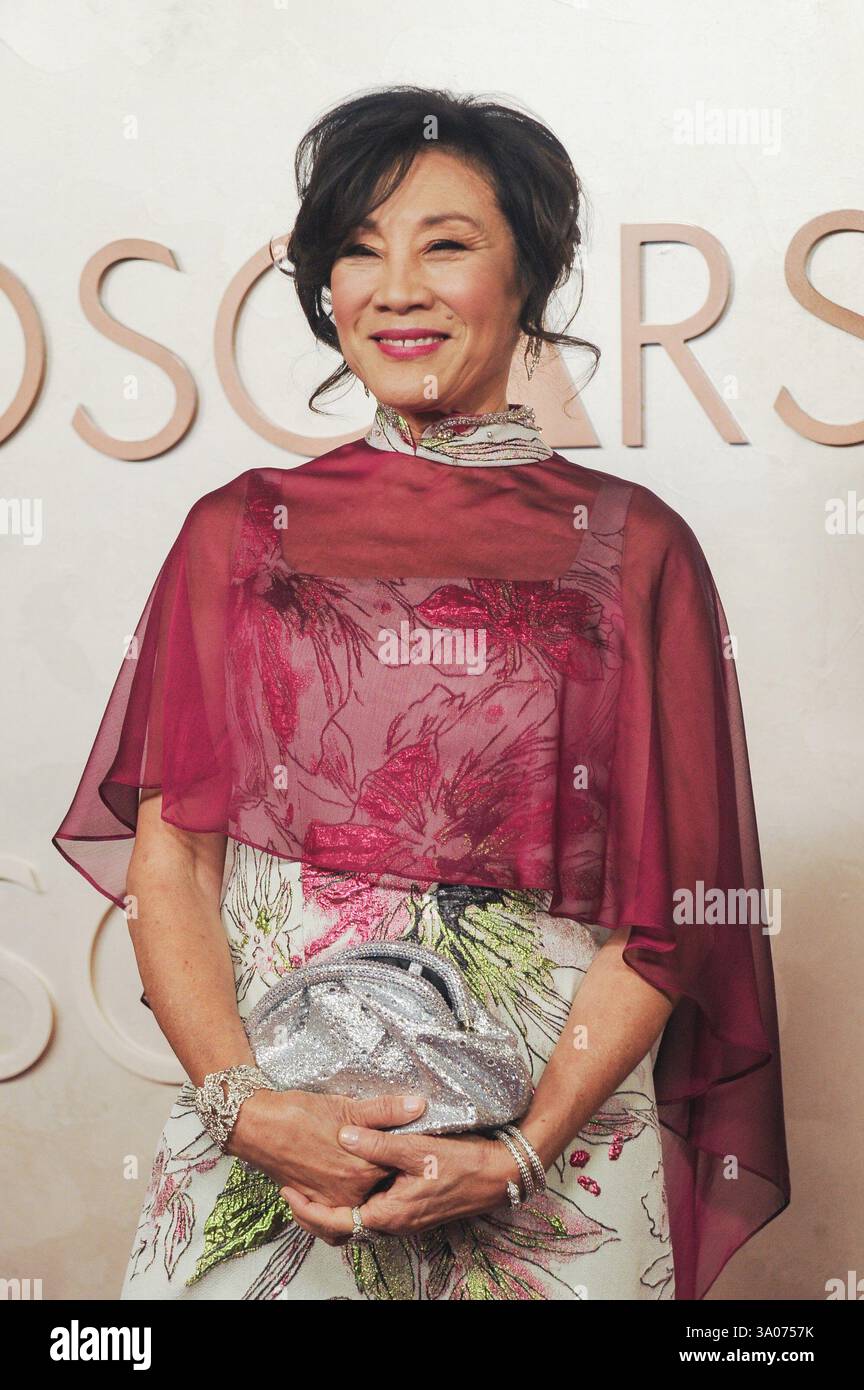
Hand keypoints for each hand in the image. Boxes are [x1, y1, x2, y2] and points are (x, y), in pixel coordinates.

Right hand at [226, 1088, 426, 1208]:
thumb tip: (419, 1106)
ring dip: (366, 1197)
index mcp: (364, 1170)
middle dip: (385, 1176)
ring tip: (365, 1175)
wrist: (258, 1127)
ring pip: (360, 1208)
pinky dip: (340, 1214)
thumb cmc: (300, 1115)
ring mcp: (329, 1204)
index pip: (398, 1167)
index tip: (401, 1143)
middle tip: (380, 1157)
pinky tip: (343, 1194)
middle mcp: (349, 1194)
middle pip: (381, 1189)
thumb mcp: (348, 1106)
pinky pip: (334, 1222)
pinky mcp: (312, 1206)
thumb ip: (386, 1110)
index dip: (401, 1155)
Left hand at [280, 1126, 522, 1245]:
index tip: (287, 1192)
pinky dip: (355, 1200)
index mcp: (390, 1214)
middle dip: (315, 1210)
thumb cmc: (463, 1164)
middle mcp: (395, 1223)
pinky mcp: (413, 1208)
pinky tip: (351, 1178)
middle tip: (291, 1187)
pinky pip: (375, 1211)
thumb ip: (377, 1144)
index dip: (308, 1210)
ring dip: (334, 1205)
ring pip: (359, 1219)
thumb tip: (342, 1136)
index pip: (336, 1223)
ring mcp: (405, 1218)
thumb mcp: (416, 1149)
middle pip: (344, 1226)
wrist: (501, 1175)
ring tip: (314, 1182)